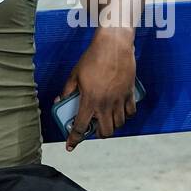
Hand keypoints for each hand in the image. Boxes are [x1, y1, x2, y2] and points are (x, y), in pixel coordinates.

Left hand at [58, 30, 136, 151]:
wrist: (114, 45)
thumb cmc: (93, 58)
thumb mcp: (74, 74)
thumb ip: (67, 90)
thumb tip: (59, 100)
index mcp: (89, 101)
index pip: (81, 127)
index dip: (74, 139)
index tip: (71, 145)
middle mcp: (105, 104)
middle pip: (105, 131)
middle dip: (98, 134)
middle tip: (94, 129)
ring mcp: (119, 100)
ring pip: (119, 124)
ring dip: (112, 125)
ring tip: (107, 120)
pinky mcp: (129, 93)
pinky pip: (130, 112)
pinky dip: (126, 115)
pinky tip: (121, 112)